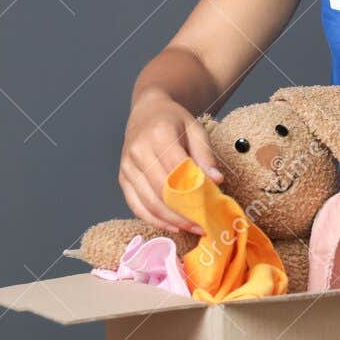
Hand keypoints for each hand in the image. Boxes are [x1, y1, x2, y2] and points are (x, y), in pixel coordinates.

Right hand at [120, 93, 221, 234]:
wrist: (147, 111)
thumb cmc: (175, 121)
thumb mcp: (196, 129)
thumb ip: (205, 155)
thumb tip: (216, 181)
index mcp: (158, 135)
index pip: (177, 169)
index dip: (194, 191)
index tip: (210, 207)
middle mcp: (138, 151)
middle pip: (161, 190)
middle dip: (183, 212)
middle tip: (203, 224)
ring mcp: (127, 166)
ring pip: (147, 202)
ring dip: (170, 220)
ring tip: (191, 228)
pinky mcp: (123, 178)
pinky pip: (136, 205)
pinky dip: (153, 219)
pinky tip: (171, 226)